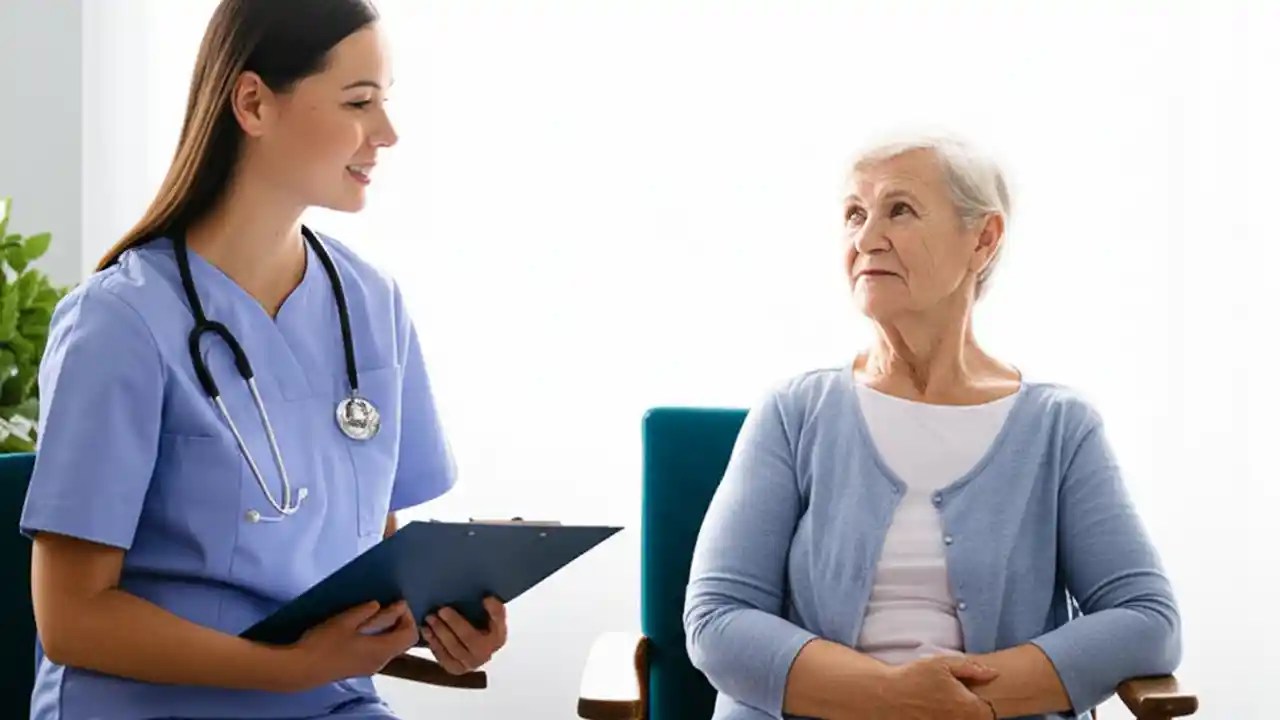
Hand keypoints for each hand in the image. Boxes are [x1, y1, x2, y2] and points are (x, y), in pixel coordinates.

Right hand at [286, 600, 420, 689]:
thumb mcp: (345, 621)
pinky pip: (379, 651)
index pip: (410, 635)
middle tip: (388, 605)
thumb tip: (380, 605)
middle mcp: (380, 661)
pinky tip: (364, 628)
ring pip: (390, 647)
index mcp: (381, 650)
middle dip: (399, 622)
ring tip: (375, 613)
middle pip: (402, 642)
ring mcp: (369, 667)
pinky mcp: (359, 668)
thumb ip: (366, 612)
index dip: (408, 616)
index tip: (396, 602)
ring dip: (388, 630)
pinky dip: (379, 638)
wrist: (302, 669)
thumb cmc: (324, 643)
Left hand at [420, 597, 507, 674]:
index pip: (498, 621)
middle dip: (455, 623)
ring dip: (440, 633)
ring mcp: (471, 664)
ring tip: (430, 618)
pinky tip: (427, 631)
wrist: (466, 643)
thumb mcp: (485, 614)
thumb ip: (490, 607)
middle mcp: (487, 653)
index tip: (485, 598)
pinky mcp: (456, 669)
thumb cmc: (476, 624)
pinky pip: (444, 658)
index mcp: (498, 636)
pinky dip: (434, 644)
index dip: (494, 610)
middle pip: (471, 638)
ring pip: (455, 649)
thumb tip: (488, 598)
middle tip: (442, 610)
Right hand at [882, 656, 1000, 718]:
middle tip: (958, 700)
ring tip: (945, 705)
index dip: (983, 703)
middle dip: (972, 711)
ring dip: (958, 715)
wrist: (887, 695)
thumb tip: (994, 673)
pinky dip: (944, 718)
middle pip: (977, 719)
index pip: (989, 712)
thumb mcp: (943, 663)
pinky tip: (935, 711)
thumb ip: (971, 668)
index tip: (974, 696)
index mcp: (967, 706)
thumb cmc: (915, 677)